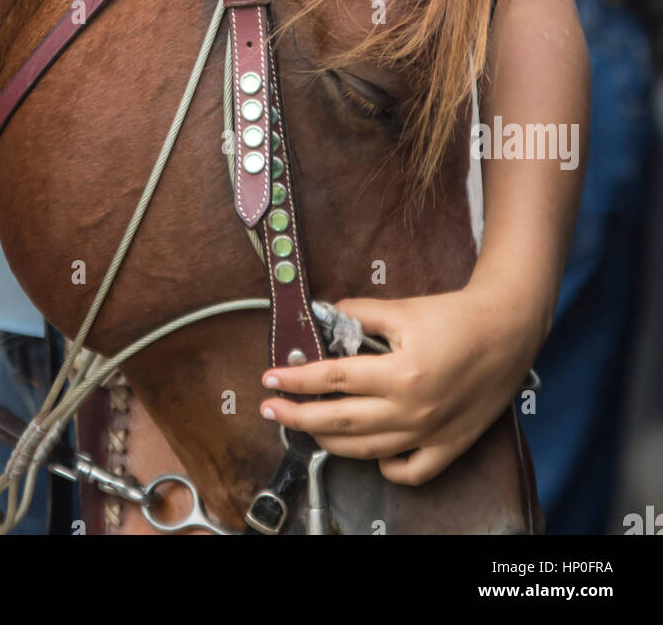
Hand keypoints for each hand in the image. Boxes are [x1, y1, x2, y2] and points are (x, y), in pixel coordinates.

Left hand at [259, 285, 539, 484]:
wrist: (508, 331)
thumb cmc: (456, 316)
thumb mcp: (403, 308)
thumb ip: (360, 313)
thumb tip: (326, 315)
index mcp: (400, 373)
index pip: (333, 380)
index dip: (296, 380)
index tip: (270, 378)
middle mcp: (412, 409)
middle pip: (340, 421)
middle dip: (298, 417)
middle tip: (271, 411)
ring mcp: (430, 433)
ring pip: (366, 450)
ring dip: (329, 441)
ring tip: (306, 428)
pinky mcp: (449, 445)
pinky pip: (411, 470)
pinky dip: (385, 466)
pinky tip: (369, 452)